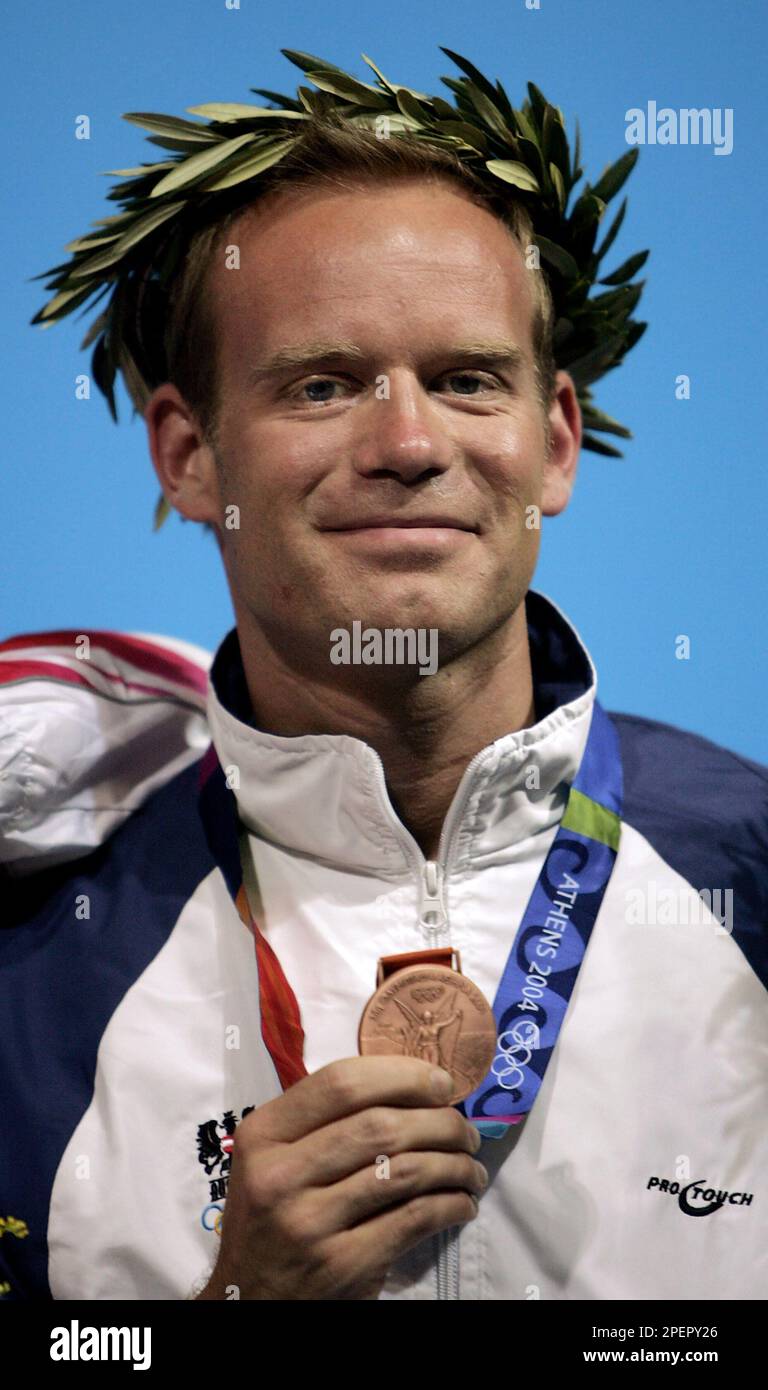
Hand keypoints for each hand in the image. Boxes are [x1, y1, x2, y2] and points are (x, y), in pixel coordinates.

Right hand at [195, 1055, 485, 1299]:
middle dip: (440, 1122)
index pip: (342, 1083)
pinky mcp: (342, 1265)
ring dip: (454, 1164)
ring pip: (405, 1170)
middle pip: (381, 1126)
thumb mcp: (275, 1158)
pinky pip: (414, 1219)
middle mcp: (280, 1175)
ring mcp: (310, 1223)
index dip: (403, 1075)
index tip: (441, 1083)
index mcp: (264, 1134)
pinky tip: (462, 1203)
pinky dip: (450, 1205)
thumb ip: (324, 1122)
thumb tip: (412, 1087)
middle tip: (466, 1131)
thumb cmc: (271, 1217)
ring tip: (471, 1167)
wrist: (248, 1298)